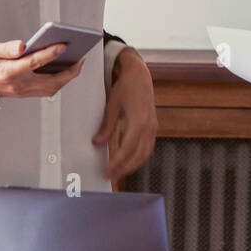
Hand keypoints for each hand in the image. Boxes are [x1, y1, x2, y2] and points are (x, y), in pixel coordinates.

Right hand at [0, 40, 82, 99]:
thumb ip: (6, 48)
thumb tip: (22, 46)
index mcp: (8, 73)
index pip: (33, 63)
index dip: (49, 54)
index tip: (63, 44)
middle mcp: (18, 85)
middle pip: (51, 81)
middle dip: (70, 71)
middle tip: (81, 56)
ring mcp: (23, 92)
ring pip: (53, 88)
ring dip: (68, 77)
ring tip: (78, 61)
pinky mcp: (26, 93)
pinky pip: (48, 89)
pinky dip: (60, 79)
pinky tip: (66, 67)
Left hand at [92, 48, 158, 180]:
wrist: (139, 75)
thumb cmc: (126, 87)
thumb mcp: (112, 105)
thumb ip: (106, 126)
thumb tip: (97, 142)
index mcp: (139, 120)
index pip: (128, 148)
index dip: (117, 162)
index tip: (107, 171)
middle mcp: (149, 126)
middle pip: (138, 155)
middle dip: (124, 168)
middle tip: (110, 175)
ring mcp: (153, 127)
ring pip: (145, 153)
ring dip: (132, 165)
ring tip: (118, 171)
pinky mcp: (153, 127)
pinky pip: (147, 147)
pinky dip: (138, 157)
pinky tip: (128, 160)